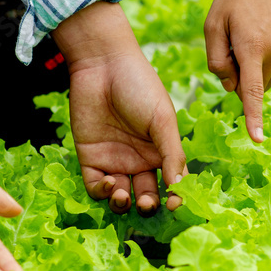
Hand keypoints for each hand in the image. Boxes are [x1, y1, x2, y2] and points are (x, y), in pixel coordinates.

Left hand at [53, 2, 187, 214]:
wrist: (103, 65)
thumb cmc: (140, 86)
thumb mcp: (163, 120)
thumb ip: (172, 154)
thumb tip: (180, 187)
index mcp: (161, 152)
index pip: (171, 184)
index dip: (174, 198)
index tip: (174, 204)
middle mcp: (139, 160)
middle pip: (145, 196)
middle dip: (147, 206)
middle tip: (146, 203)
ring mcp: (114, 161)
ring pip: (120, 197)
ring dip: (123, 204)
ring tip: (124, 194)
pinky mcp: (90, 158)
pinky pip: (95, 186)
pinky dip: (102, 192)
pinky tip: (110, 182)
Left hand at [204, 0, 270, 142]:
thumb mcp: (212, 26)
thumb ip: (216, 62)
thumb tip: (232, 88)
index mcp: (251, 47)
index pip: (252, 91)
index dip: (254, 117)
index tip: (258, 139)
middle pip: (254, 86)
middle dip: (242, 76)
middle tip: (236, 46)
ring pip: (268, 80)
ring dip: (257, 69)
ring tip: (253, 37)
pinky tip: (267, 37)